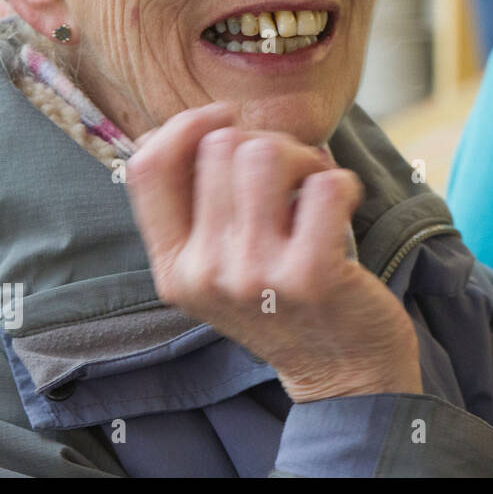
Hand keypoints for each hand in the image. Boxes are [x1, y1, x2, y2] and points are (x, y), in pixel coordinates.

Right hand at [126, 101, 422, 401]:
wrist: (344, 375)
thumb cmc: (288, 303)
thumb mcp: (222, 268)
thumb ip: (202, 208)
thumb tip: (207, 120)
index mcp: (172, 269)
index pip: (147, 167)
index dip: (187, 123)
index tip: (227, 119)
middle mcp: (203, 273)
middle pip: (221, 146)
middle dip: (268, 143)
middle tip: (296, 175)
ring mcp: (254, 275)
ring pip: (266, 154)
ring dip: (304, 157)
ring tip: (317, 188)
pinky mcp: (310, 274)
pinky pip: (326, 183)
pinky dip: (345, 183)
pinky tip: (345, 207)